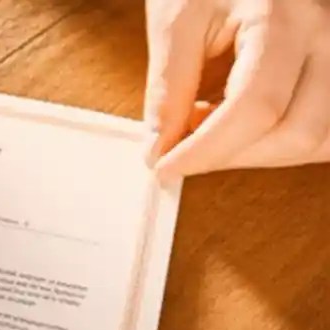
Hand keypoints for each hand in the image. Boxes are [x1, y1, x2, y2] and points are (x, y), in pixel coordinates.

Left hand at [143, 0, 329, 177]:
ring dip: (260, 155)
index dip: (207, 150)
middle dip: (233, 156)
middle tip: (185, 150)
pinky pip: (326, 133)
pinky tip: (248, 131)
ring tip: (217, 131)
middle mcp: (325, 37)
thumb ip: (166, 90)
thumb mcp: (174, 24)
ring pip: (318, 140)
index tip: (164, 167)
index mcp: (281, 18)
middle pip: (296, 131)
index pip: (255, 106)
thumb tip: (159, 150)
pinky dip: (285, 147)